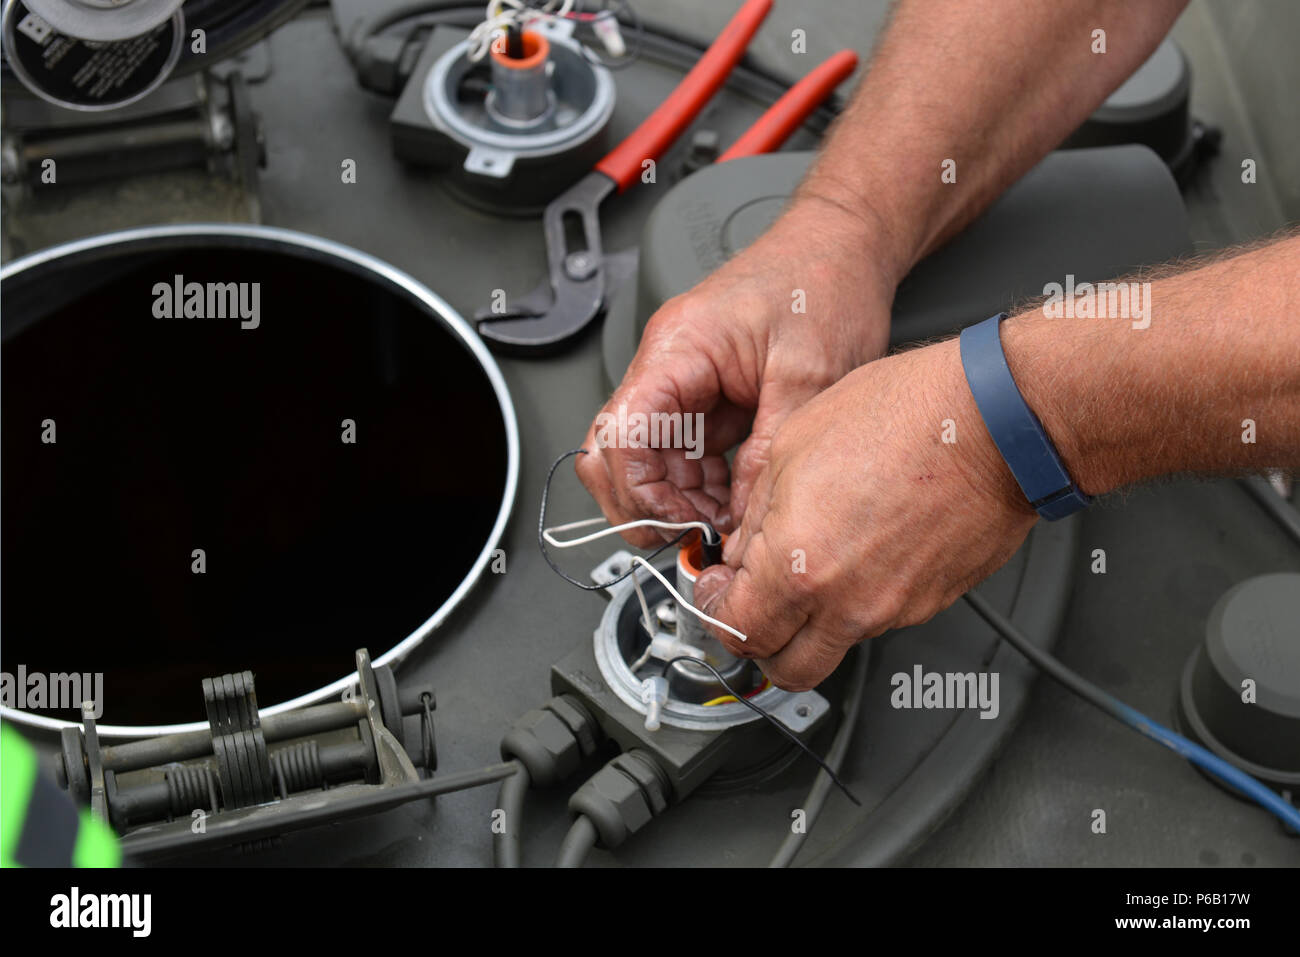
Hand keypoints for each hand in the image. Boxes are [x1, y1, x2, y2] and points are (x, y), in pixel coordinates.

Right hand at [577, 197, 897, 547]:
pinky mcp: (705, 396)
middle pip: (615, 453)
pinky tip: (733, 501)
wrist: (845, 246)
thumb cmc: (823, 282)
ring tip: (723, 524)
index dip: (641, 492)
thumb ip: (768, 450)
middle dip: (645, 503)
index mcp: (677, 349)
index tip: (680, 524)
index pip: (620, 435)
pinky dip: (701, 487)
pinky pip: (683, 454)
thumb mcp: (809, 377)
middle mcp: (667, 364)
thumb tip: (742, 514)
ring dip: (677, 500)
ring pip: (646, 461)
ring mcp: (682, 381)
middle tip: (691, 536)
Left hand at [692, 337, 1038, 690]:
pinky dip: (857, 600)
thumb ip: (756, 514)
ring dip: (810, 621)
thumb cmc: (903, 416)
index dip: (715, 613)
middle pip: (785, 668)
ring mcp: (895, 610)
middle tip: (752, 604)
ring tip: (810, 562)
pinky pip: (878, 619)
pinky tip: (858, 549)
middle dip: (759, 641)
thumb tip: (741, 550)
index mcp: (798, 568)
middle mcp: (847, 604)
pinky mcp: (931, 602)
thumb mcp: (791, 445)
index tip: (717, 592)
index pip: (736, 631)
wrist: (994, 419)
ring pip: (833, 645)